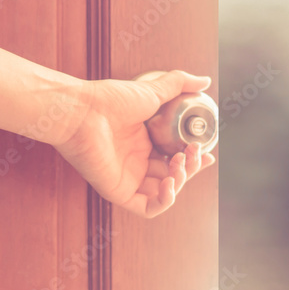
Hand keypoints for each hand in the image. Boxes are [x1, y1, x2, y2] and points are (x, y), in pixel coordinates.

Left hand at [53, 70, 216, 217]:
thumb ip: (179, 84)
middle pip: (172, 175)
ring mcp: (127, 178)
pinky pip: (146, 208)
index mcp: (142, 142)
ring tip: (180, 163)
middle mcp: (135, 162)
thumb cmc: (108, 100)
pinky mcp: (117, 191)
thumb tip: (204, 81)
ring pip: (163, 193)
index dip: (193, 158)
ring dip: (180, 182)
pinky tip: (171, 183)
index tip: (206, 151)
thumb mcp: (152, 90)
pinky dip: (164, 201)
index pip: (174, 158)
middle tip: (193, 153)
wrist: (82, 110)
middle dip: (190, 168)